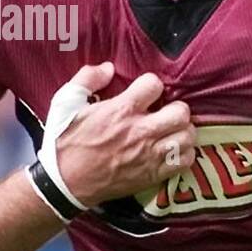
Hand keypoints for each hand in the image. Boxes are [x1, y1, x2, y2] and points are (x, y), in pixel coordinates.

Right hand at [51, 63, 196, 207]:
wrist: (64, 182)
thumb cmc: (64, 141)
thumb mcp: (65, 101)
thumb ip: (87, 78)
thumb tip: (109, 68)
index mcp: (121, 110)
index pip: (155, 85)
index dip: (151, 85)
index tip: (145, 93)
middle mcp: (140, 131)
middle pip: (181, 112)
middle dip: (175, 108)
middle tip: (165, 112)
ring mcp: (149, 155)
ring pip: (187, 137)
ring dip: (182, 131)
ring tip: (171, 131)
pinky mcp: (152, 175)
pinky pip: (184, 161)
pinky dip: (183, 154)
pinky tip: (172, 150)